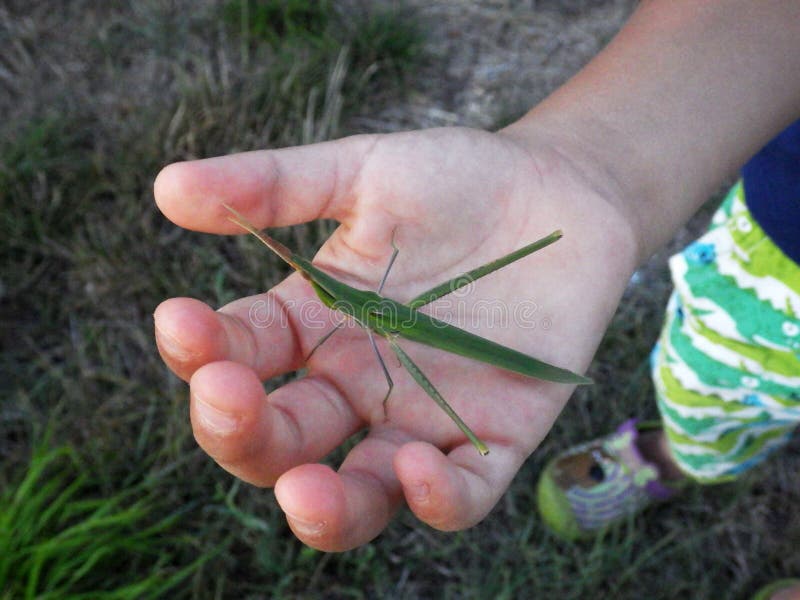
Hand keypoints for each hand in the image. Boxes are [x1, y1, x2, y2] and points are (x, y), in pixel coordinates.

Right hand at [153, 125, 637, 550]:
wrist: (560, 191)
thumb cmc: (459, 180)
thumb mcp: (365, 171)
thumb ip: (275, 185)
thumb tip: (166, 187)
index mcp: (316, 324)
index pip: (240, 353)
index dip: (202, 347)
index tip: (181, 318)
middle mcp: (357, 382)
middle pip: (282, 439)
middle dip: (242, 431)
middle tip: (226, 396)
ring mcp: (423, 418)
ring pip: (360, 493)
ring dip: (323, 507)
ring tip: (303, 491)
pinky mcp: (495, 437)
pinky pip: (460, 497)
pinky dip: (433, 498)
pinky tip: (416, 465)